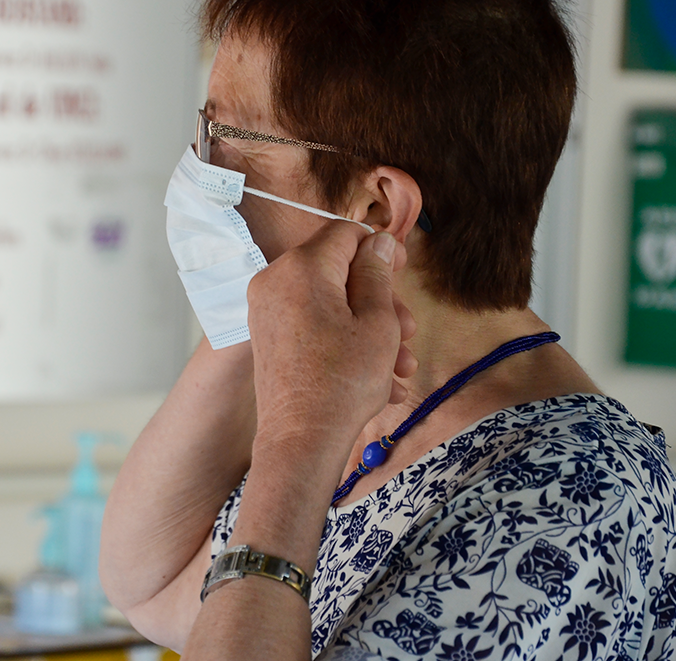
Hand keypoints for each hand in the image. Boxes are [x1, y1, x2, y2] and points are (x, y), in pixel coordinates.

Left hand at [245, 225, 416, 453]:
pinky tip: (380, 380)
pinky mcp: (268, 337)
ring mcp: (266, 311)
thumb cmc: (342, 384)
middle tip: (409, 331)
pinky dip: (343, 343)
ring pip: (329, 304)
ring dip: (369, 329)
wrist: (300, 442)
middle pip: (338, 271)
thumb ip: (377, 275)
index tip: (404, 269)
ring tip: (401, 366)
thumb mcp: (377, 323)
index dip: (380, 247)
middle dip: (379, 300)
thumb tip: (379, 241)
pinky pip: (313, 326)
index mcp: (301, 268)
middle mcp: (274, 281)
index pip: (345, 233)